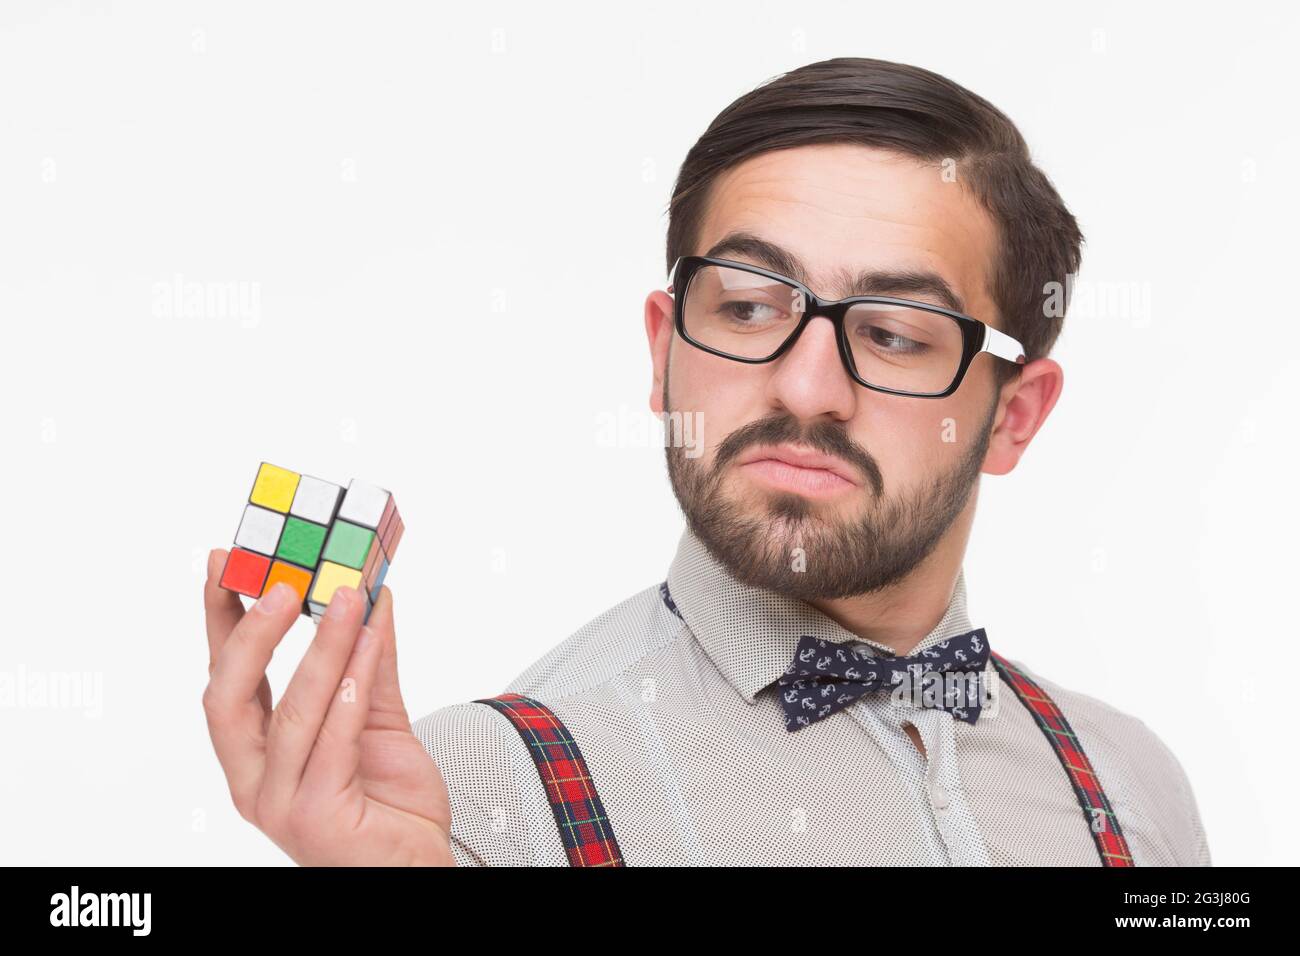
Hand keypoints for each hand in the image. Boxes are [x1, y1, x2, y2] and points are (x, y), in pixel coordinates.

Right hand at [202, 549, 453, 865]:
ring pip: (291, 711)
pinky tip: (369, 642)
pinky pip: (334, 739)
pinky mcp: (317, 815)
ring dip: (320, 647)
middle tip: (281, 583)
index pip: (226, 677)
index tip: (224, 563)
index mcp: (257, 753)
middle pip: (227, 697)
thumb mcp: (378, 718)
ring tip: (346, 597)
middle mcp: (255, 779)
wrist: (416, 867)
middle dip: (249, 634)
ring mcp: (280, 801)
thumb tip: (371, 596)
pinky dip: (352, 685)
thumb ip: (370, 662)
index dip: (220, 620)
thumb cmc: (390, 804)